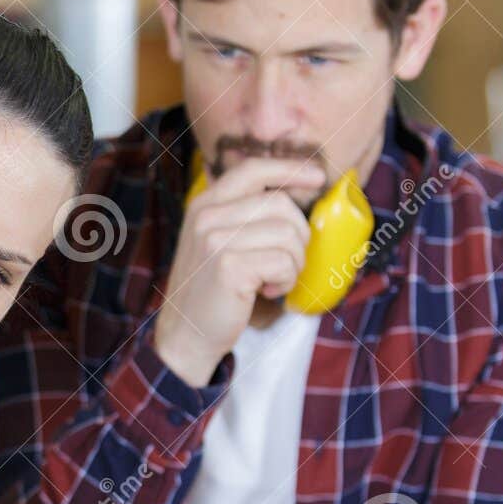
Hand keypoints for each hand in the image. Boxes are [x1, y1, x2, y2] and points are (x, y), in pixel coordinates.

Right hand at [153, 158, 320, 385]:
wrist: (185, 335)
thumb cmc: (211, 291)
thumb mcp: (218, 242)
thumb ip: (244, 216)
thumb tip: (295, 197)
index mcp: (204, 204)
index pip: (252, 169)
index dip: (289, 169)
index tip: (317, 177)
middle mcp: (207, 216)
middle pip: (280, 204)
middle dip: (298, 236)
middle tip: (285, 263)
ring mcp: (214, 239)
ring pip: (288, 234)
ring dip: (293, 264)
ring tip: (271, 281)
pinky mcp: (228, 265)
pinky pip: (284, 262)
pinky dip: (285, 281)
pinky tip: (265, 292)